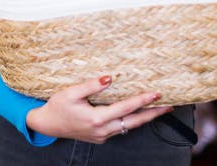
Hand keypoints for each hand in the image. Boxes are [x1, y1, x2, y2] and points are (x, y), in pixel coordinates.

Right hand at [25, 76, 172, 143]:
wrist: (47, 125)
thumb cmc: (57, 106)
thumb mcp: (71, 92)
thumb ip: (91, 85)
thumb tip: (109, 78)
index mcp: (96, 119)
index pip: (125, 108)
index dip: (142, 101)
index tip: (156, 94)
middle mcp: (102, 130)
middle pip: (134, 122)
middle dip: (153, 114)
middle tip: (169, 106)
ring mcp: (102, 136)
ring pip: (129, 127)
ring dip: (144, 118)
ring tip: (158, 109)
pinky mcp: (100, 137)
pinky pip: (120, 129)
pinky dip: (131, 121)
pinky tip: (136, 114)